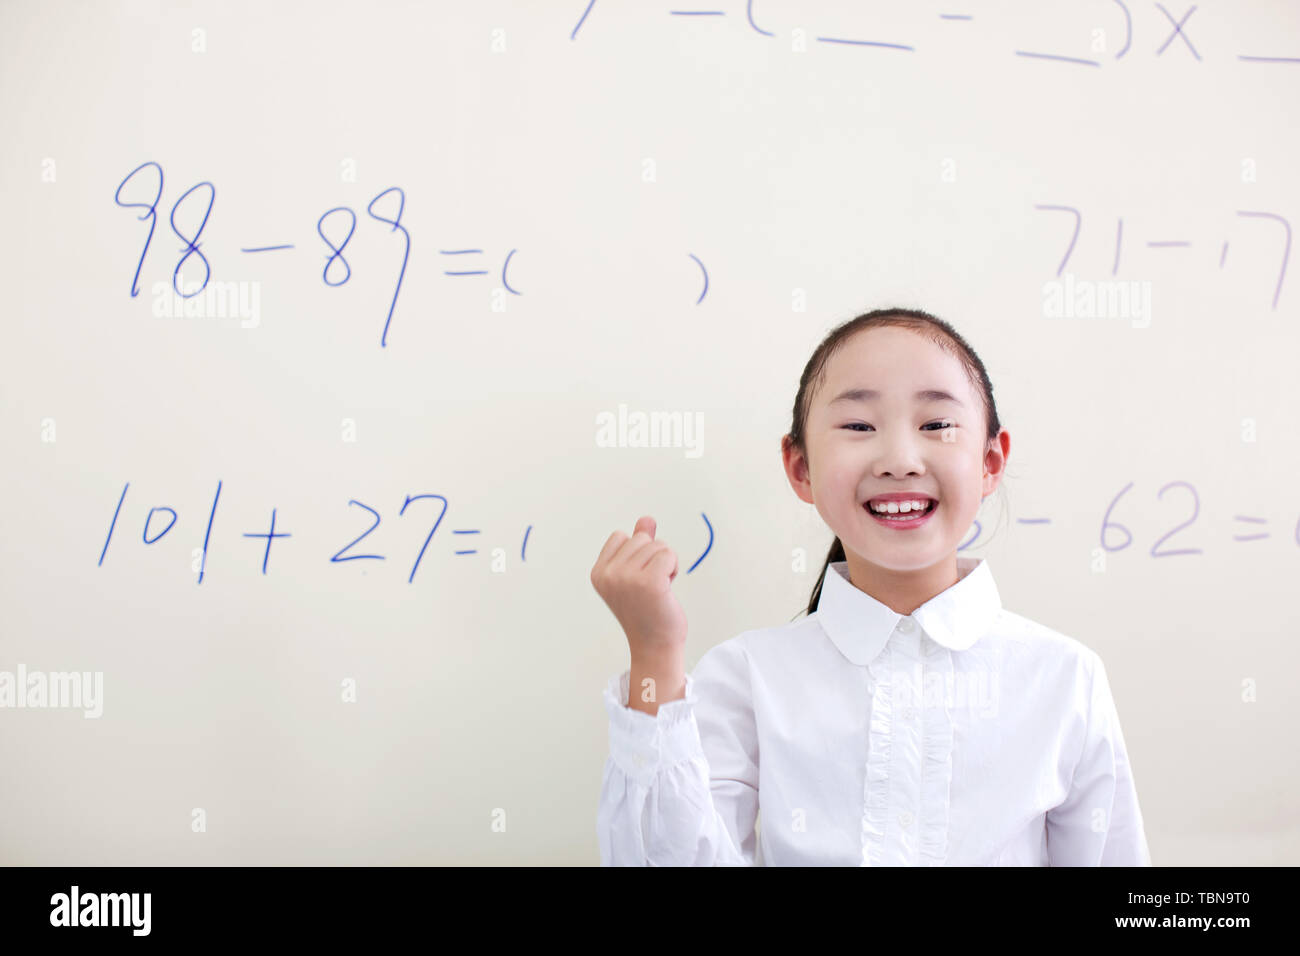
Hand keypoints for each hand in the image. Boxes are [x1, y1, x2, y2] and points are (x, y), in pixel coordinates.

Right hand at [590, 515, 687, 657]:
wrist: (655, 645)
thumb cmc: (647, 611)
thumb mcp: (636, 574)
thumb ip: (638, 545)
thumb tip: (646, 519)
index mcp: (599, 572)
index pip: (622, 537)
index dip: (637, 554)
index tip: (637, 581)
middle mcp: (609, 574)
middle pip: (642, 539)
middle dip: (653, 558)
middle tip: (649, 587)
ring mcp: (627, 578)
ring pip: (658, 545)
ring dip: (665, 564)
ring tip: (658, 589)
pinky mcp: (649, 582)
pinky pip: (669, 554)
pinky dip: (673, 568)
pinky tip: (667, 587)